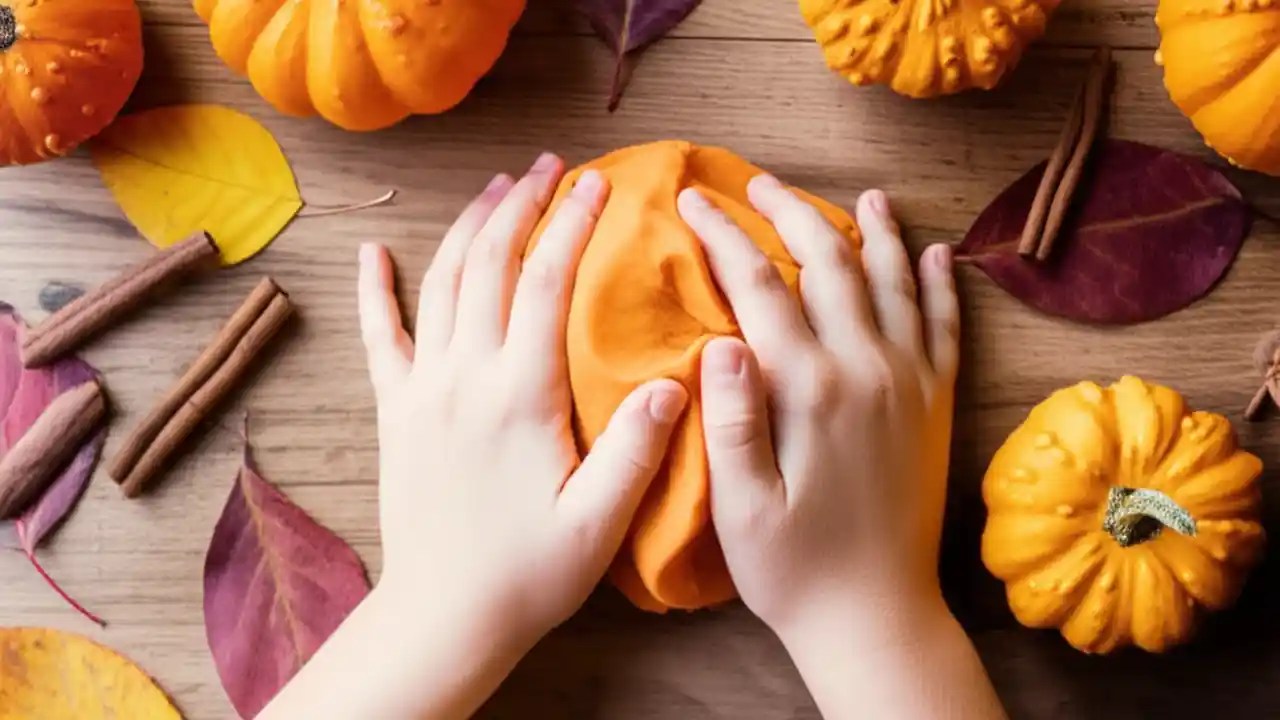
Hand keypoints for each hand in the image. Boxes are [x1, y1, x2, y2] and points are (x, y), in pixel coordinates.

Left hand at [360, 154, 686, 645]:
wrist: (445, 615)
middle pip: (490, 265)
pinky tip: (372, 252)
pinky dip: (374, 290)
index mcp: (519, 395)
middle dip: (521, 206)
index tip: (595, 183)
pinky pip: (379, 336)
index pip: (546, 284)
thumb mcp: (598, 522)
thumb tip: (676, 384)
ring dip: (468, 229)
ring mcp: (422, 390)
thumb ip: (636, 450)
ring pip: (441, 284)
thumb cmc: (528, 572)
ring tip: (495, 189)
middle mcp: (464, 378)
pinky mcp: (395, 412)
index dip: (571, 225)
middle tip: (549, 168)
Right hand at [679, 179, 1001, 719]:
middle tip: (757, 182)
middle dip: (789, 212)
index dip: (722, 235)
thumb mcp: (740, 506)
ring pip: (893, 280)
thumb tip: (722, 341)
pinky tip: (935, 253)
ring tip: (860, 196)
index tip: (692, 200)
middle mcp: (866, 369)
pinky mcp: (935, 403)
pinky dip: (940, 283)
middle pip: (827, 263)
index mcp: (808, 388)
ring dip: (873, 231)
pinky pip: (944, 325)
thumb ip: (731, 420)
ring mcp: (909, 382)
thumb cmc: (793, 568)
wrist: (877, 615)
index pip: (758, 285)